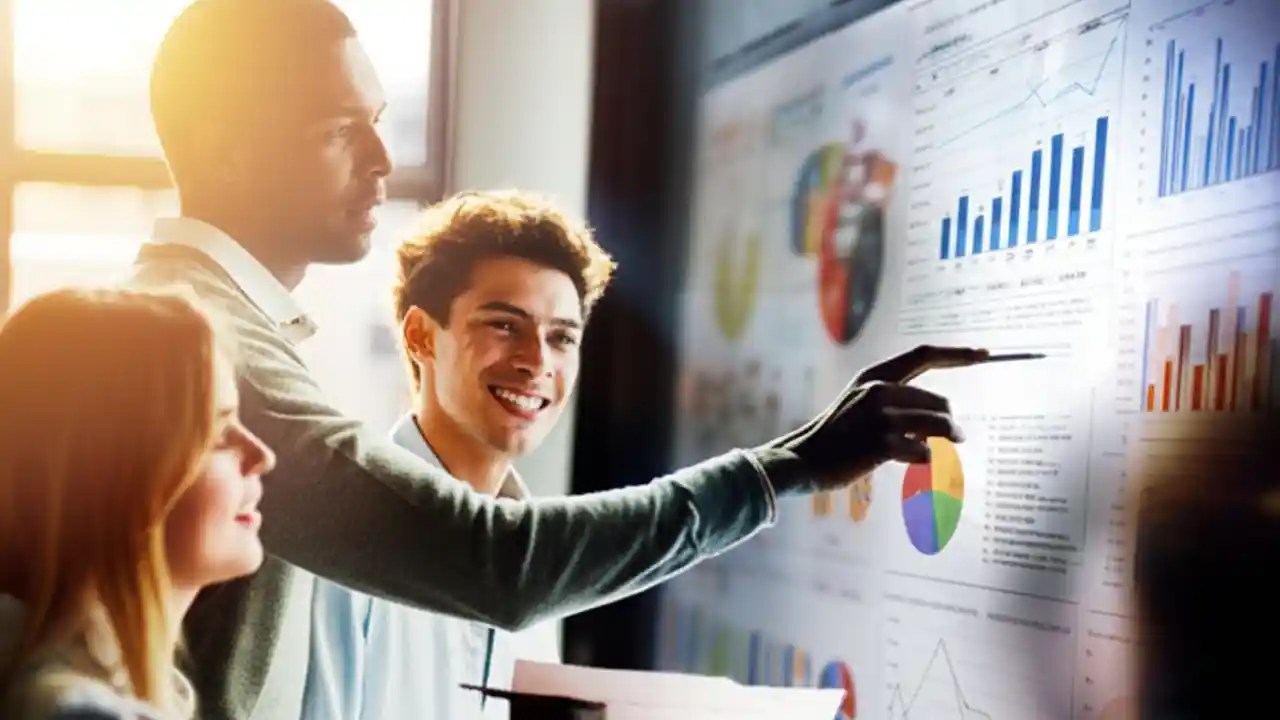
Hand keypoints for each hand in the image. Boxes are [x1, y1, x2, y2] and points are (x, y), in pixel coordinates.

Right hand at [757, 345, 986, 493]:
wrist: (802, 458)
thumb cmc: (835, 435)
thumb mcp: (858, 403)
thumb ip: (893, 399)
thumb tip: (936, 416)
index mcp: (873, 376)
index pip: (923, 356)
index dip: (957, 354)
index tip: (985, 353)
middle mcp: (878, 391)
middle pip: (938, 400)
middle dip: (951, 420)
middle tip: (957, 435)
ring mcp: (880, 417)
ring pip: (938, 425)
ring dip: (949, 438)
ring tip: (950, 446)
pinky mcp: (881, 444)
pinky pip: (923, 451)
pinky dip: (926, 458)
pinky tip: (917, 461)